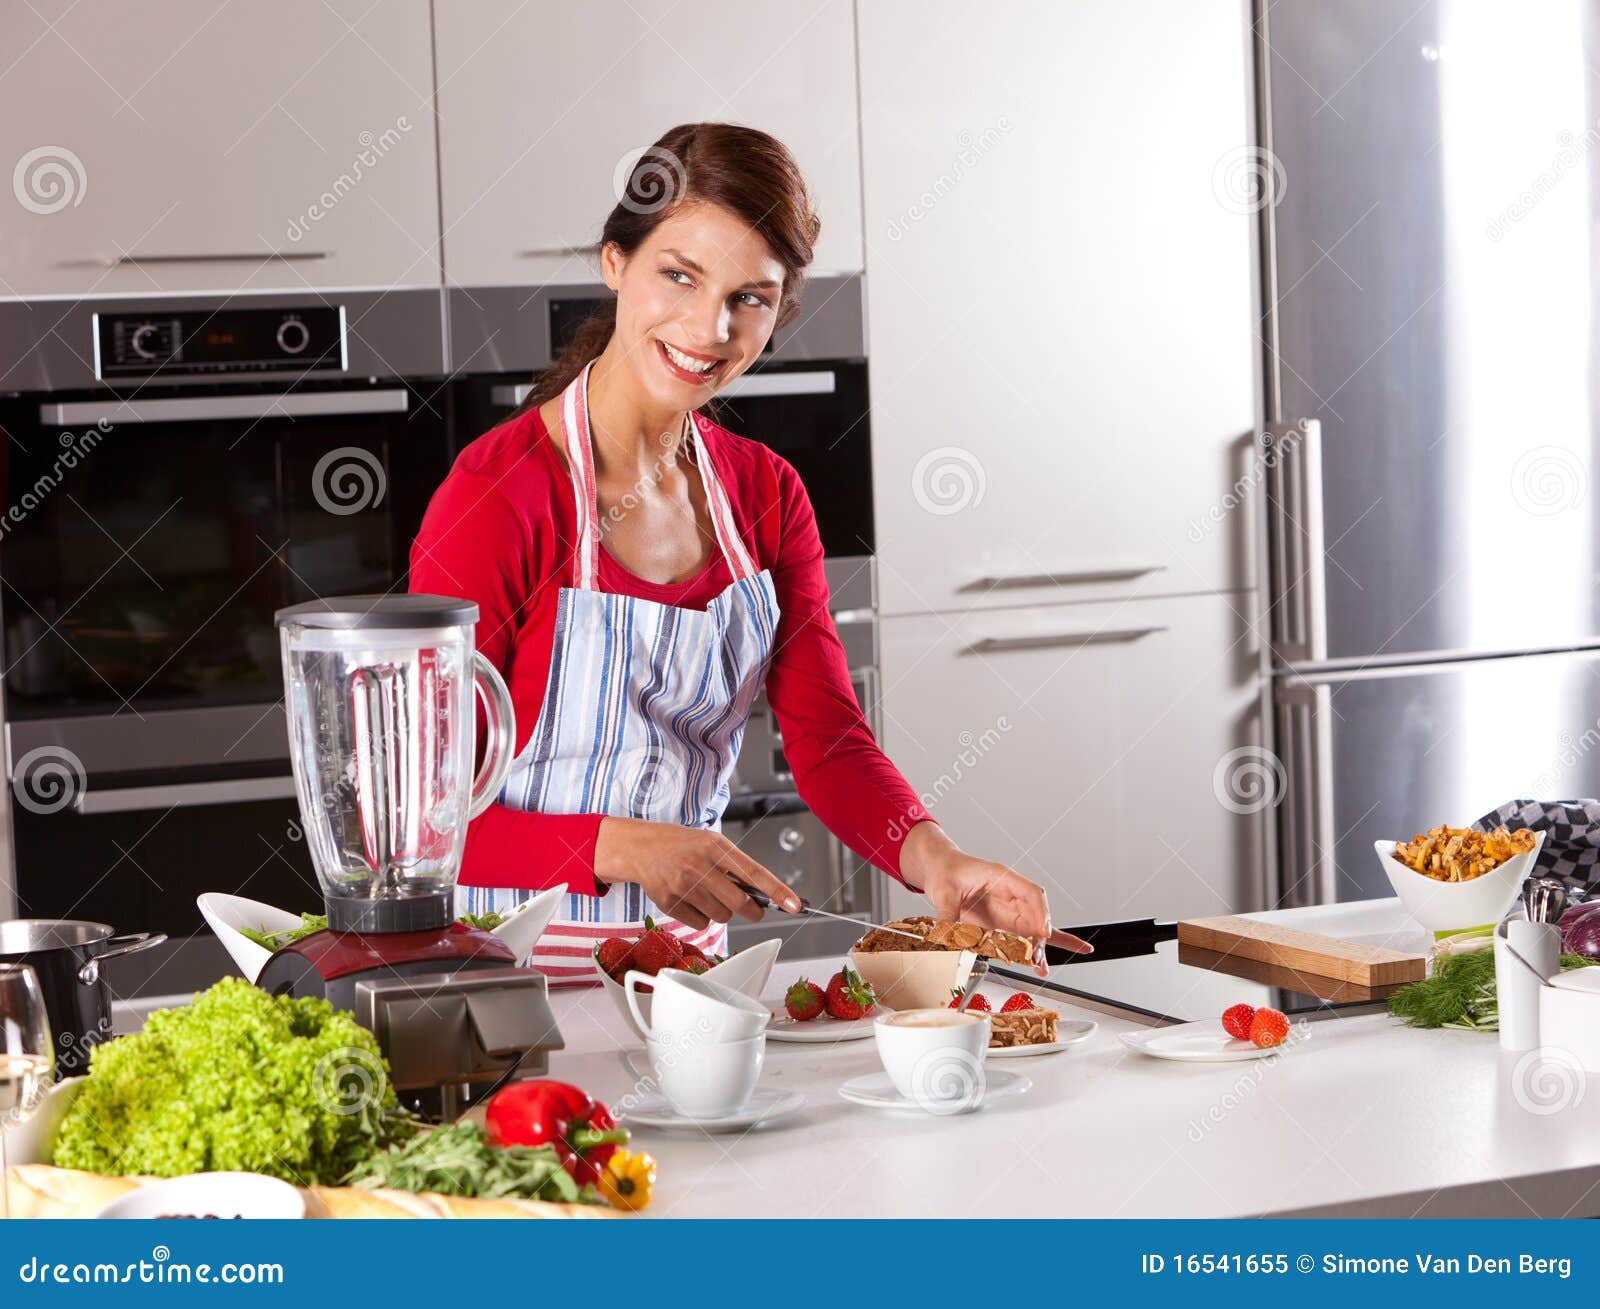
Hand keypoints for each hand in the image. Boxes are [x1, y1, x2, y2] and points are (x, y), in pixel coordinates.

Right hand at [594, 817, 800, 930]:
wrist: (641, 848)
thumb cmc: (684, 845)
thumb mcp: (712, 843)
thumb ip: (736, 866)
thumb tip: (763, 895)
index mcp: (716, 847)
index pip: (755, 873)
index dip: (778, 892)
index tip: (795, 905)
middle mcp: (699, 865)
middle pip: (739, 904)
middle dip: (751, 911)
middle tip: (754, 910)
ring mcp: (683, 885)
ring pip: (721, 916)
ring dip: (722, 911)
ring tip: (709, 894)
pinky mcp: (669, 902)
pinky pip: (700, 924)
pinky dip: (701, 917)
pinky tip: (691, 900)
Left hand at [900, 822, 1090, 973]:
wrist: (938, 869)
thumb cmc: (946, 870)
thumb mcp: (944, 892)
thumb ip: (948, 915)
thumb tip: (945, 937)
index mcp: (1001, 878)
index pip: (1031, 893)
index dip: (1040, 912)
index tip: (1042, 931)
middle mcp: (1009, 894)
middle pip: (1034, 915)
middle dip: (1038, 937)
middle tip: (1035, 958)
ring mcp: (1005, 909)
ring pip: (1029, 929)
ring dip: (1035, 948)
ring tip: (1040, 968)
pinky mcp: (998, 923)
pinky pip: (1018, 937)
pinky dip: (1030, 950)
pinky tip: (1040, 963)